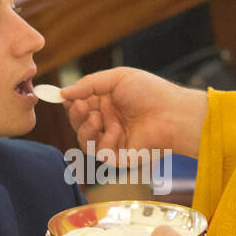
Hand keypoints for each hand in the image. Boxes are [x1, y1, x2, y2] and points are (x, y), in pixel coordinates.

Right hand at [61, 67, 207, 157]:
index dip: (71, 102)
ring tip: (96, 119)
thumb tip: (63, 93)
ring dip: (85, 128)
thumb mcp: (117, 78)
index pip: (80, 104)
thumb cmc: (151, 92)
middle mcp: (108, 121)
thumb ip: (89, 84)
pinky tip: (117, 131)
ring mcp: (112, 140)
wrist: (172, 114)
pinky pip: (98, 152)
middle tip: (81, 107)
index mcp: (108, 102)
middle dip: (76, 114)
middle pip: (78, 122)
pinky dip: (104, 141)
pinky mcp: (118, 157)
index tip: (65, 97)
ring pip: (84, 140)